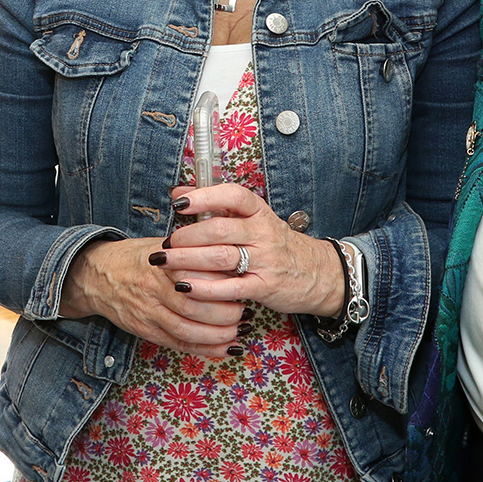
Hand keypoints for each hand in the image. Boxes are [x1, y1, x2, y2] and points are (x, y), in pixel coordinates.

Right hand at [60, 236, 244, 359]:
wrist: (96, 276)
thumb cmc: (136, 257)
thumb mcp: (161, 244)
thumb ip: (191, 248)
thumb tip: (229, 251)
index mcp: (160, 264)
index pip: (195, 275)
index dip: (222, 283)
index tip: (241, 283)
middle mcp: (152, 289)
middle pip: (194, 307)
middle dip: (224, 314)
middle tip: (244, 312)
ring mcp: (147, 313)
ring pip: (186, 330)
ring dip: (217, 335)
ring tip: (238, 331)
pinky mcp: (145, 331)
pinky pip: (177, 344)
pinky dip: (203, 349)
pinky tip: (224, 348)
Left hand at [157, 184, 345, 317]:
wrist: (317, 273)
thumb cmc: (276, 244)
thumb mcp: (253, 219)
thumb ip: (216, 206)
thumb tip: (178, 193)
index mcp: (259, 212)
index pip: (233, 196)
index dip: (205, 197)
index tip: (179, 204)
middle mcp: (263, 233)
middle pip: (220, 229)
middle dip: (187, 236)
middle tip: (167, 243)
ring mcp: (265, 260)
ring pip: (221, 257)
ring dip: (188, 260)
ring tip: (165, 262)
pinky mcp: (264, 287)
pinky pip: (230, 288)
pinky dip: (204, 288)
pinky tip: (184, 287)